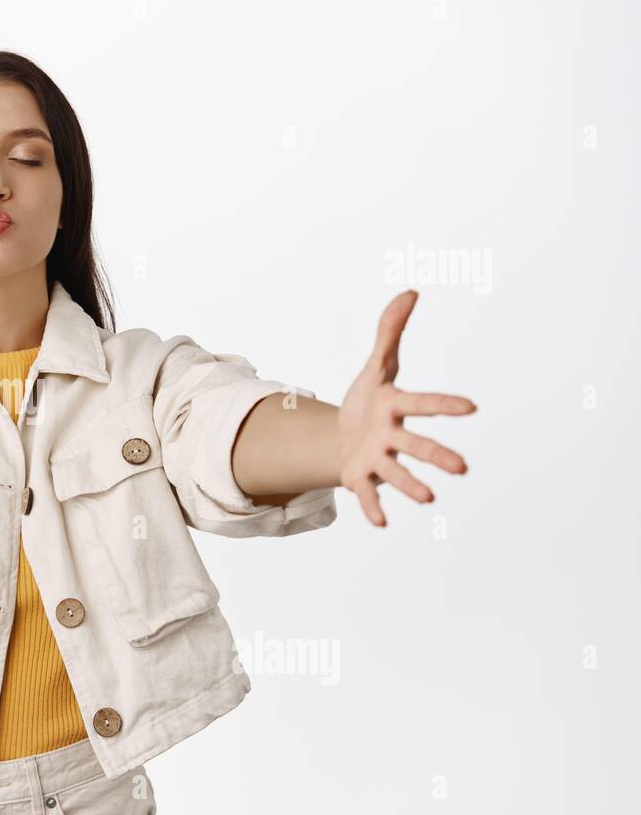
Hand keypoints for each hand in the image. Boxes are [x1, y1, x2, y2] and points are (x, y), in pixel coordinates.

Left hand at [337, 289, 476, 526]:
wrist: (342, 433)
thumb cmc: (369, 399)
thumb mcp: (375, 365)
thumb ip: (390, 331)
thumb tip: (409, 292)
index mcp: (396, 406)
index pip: (423, 403)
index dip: (444, 404)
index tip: (472, 406)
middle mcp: (392, 435)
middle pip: (416, 444)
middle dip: (437, 455)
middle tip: (463, 468)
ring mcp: (377, 458)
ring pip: (395, 472)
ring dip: (411, 485)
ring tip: (429, 499)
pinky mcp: (359, 476)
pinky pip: (367, 493)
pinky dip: (373, 506)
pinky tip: (380, 523)